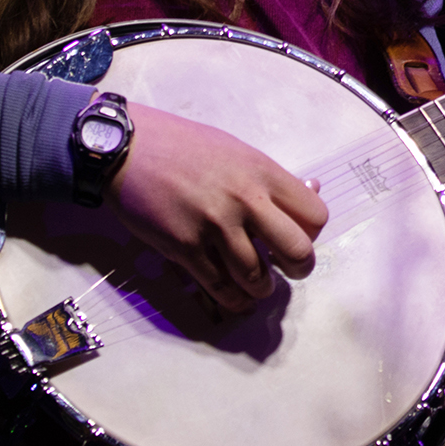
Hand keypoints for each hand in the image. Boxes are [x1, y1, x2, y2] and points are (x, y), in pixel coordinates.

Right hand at [106, 103, 329, 312]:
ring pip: (257, 277)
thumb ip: (273, 177)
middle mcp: (246, 200)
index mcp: (264, 173)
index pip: (315, 216)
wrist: (129, 147)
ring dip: (261, 289)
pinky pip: (218, 286)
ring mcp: (214, 225)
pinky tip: (236, 298)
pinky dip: (232, 299)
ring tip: (259, 287)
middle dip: (299, 269)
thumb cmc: (186, 146)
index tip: (297, 237)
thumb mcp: (239, 151)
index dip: (311, 234)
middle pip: (297, 252)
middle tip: (289, 271)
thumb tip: (314, 188)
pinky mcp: (184, 247)